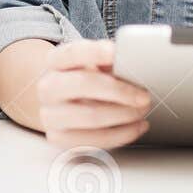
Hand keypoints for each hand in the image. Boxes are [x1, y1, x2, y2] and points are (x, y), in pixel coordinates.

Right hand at [35, 39, 151, 150]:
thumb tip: (134, 64)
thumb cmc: (83, 79)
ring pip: (91, 116)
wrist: (59, 102)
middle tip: (144, 96)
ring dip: (124, 114)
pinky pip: (94, 140)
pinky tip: (136, 126)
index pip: (73, 52)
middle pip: (84, 84)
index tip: (117, 53)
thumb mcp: (92, 63)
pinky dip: (122, 134)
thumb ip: (109, 61)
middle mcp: (48, 87)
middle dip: (120, 91)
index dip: (96, 52)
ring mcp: (50, 114)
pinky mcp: (59, 138)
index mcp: (55, 61)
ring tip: (142, 111)